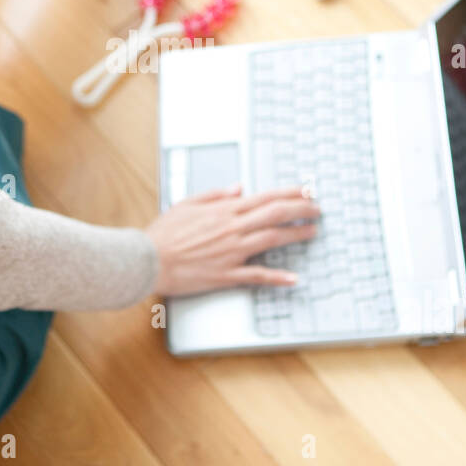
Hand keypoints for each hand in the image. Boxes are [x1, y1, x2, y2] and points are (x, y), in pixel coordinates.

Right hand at [146, 185, 320, 296]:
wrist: (147, 259)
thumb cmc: (163, 233)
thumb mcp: (188, 203)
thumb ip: (216, 195)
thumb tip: (239, 188)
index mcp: (224, 210)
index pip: (266, 197)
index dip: (290, 193)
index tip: (307, 191)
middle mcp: (232, 228)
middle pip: (276, 214)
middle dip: (302, 209)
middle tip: (318, 209)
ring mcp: (232, 252)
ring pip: (272, 239)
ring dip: (297, 235)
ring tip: (312, 232)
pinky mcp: (227, 274)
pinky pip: (257, 276)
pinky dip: (277, 277)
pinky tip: (293, 278)